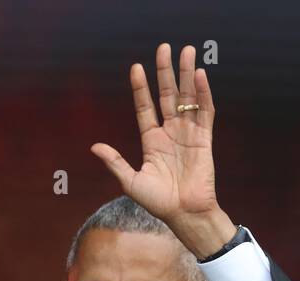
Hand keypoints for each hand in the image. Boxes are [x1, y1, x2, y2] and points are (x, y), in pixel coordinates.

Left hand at [90, 42, 235, 258]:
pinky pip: (205, 112)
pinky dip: (203, 94)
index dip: (140, 88)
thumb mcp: (130, 181)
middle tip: (164, 47)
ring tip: (186, 51)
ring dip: (186, 75)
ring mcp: (188, 134)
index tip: (136, 68)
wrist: (184, 214)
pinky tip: (199, 75)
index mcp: (151, 141)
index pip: (145, 107)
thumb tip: (94, 146)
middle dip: (166, 71)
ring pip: (187, 98)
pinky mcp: (204, 139)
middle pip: (167, 95)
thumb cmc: (158, 202)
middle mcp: (170, 133)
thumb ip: (115, 162)